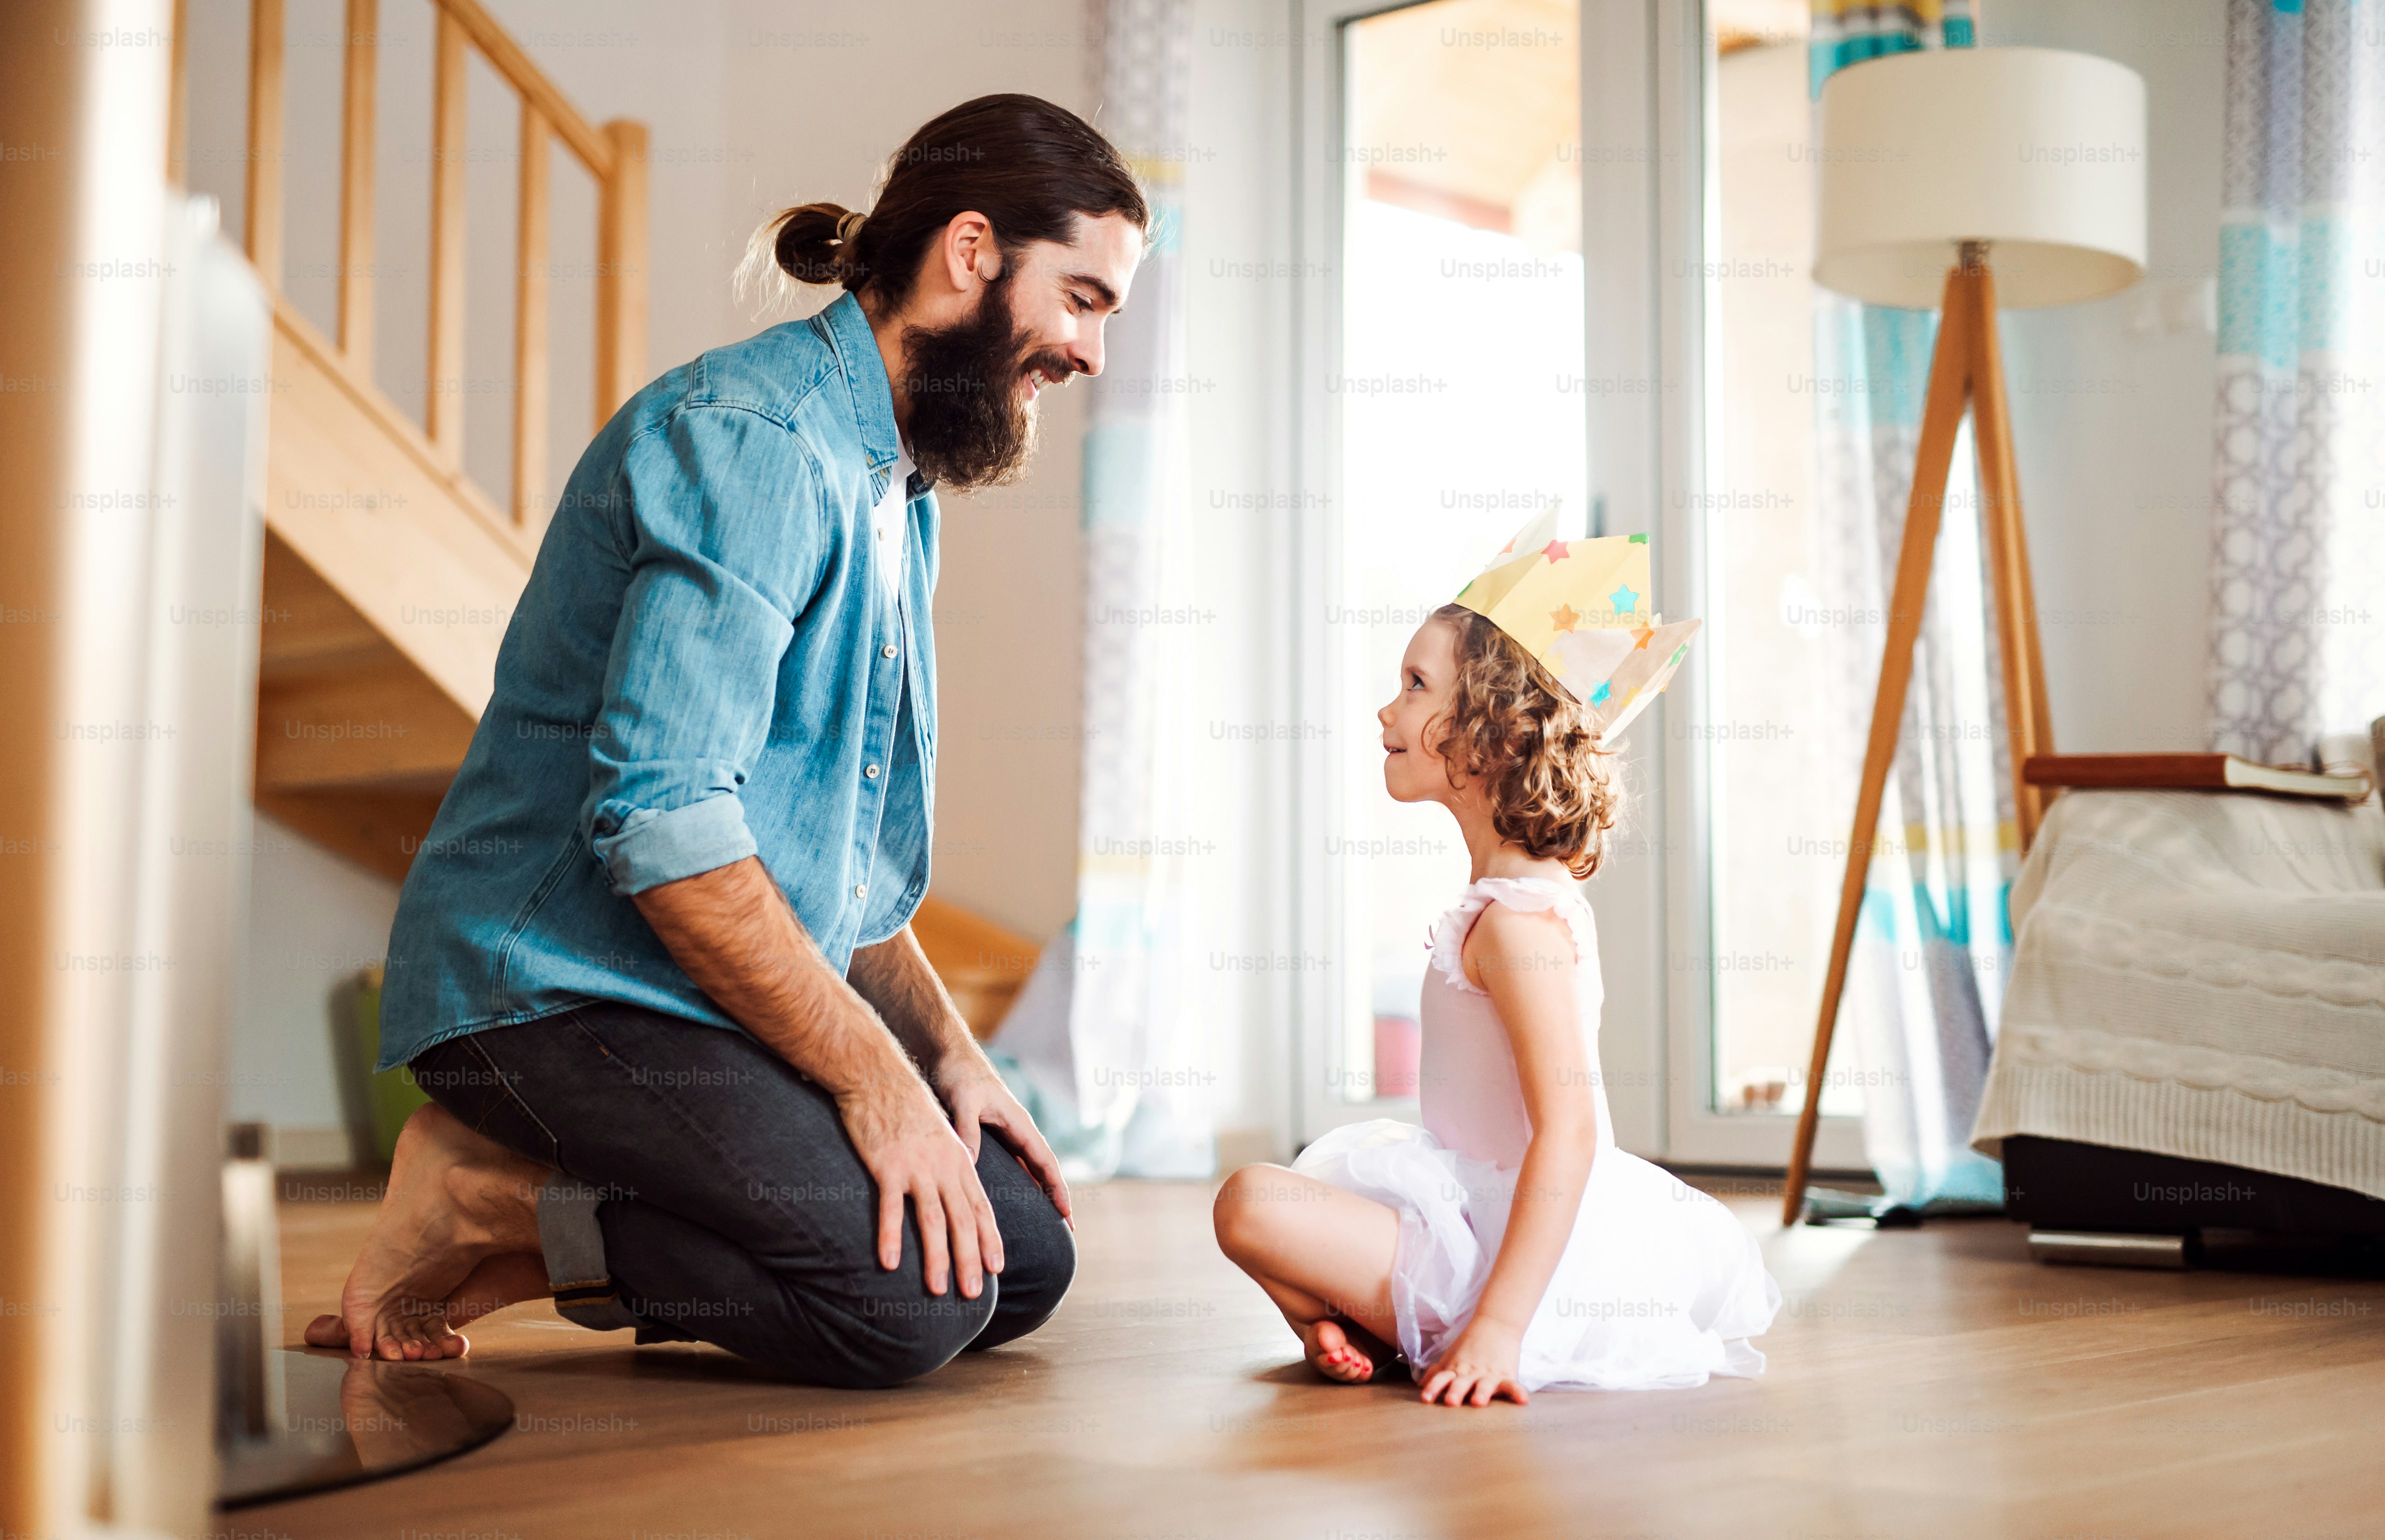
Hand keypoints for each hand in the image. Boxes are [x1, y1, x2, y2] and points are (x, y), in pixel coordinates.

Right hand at [836, 1079, 1001, 1298]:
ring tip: (939, 1290)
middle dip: (970, 1259)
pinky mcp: (887, 1166)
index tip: (996, 1268)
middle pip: (963, 1220)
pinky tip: (889, 1263)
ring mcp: (917, 1167)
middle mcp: (945, 1167)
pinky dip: (891, 1235)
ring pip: (932, 1219)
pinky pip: (890, 1207)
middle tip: (973, 1294)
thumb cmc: (907, 1110)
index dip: (990, 1239)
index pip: (981, 1207)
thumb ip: (950, 1167)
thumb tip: (954, 1195)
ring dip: (937, 1257)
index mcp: (959, 1162)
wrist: (879, 1076)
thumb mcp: (940, 1137)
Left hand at [934, 1052, 1073, 1229]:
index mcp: (1019, 1122)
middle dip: (1055, 1198)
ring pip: (1029, 1169)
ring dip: (1039, 1194)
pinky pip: (1012, 1164)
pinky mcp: (993, 1134)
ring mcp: (1007, 1133)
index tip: (1066, 1214)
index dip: (1056, 1188)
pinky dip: (1019, 1184)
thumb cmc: (958, 1073)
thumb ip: (967, 1130)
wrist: (949, 1053)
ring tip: (1046, 1225)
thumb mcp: (963, 1101)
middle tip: (1066, 1231)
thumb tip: (969, 1164)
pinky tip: (1016, 1203)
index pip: (1045, 1161)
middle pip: (1043, 1169)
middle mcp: (1018, 1130)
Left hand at [1419, 1319, 1529, 1407]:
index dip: (1434, 1387)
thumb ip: (1437, 1372)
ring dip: (1481, 1393)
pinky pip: (1512, 1386)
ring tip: (1479, 1401)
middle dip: (1456, 1392)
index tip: (1426, 1399)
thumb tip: (1420, 1385)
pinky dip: (1518, 1393)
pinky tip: (1523, 1401)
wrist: (1496, 1324)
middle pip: (1461, 1382)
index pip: (1441, 1378)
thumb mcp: (1451, 1358)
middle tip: (1451, 1402)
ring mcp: (1489, 1374)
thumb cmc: (1470, 1345)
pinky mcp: (1506, 1375)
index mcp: (1456, 1369)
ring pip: (1484, 1385)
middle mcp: (1470, 1373)